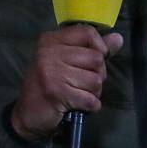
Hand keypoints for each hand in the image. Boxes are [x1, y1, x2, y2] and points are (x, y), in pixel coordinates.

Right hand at [10, 24, 123, 142]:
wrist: (28, 115)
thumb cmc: (51, 86)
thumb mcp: (69, 62)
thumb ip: (94, 49)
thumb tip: (118, 38)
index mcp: (51, 40)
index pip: (88, 32)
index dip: (100, 48)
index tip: (92, 62)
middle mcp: (49, 52)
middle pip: (96, 58)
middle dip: (97, 74)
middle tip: (80, 83)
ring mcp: (52, 72)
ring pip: (96, 80)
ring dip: (93, 92)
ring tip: (77, 93)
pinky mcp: (57, 93)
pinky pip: (91, 99)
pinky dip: (90, 106)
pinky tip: (77, 105)